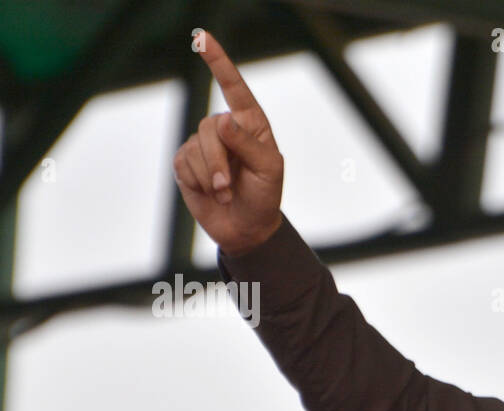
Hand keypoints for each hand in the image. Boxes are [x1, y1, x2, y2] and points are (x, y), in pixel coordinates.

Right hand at [172, 30, 283, 255]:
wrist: (247, 228)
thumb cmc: (264, 196)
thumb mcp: (268, 171)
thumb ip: (247, 144)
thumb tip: (222, 118)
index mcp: (251, 124)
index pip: (234, 88)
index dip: (218, 62)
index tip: (202, 37)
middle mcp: (225, 129)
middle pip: (211, 128)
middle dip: (219, 161)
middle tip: (230, 187)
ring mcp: (203, 144)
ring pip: (196, 147)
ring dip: (211, 176)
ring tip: (225, 192)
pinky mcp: (186, 162)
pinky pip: (184, 164)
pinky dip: (198, 182)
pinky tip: (210, 192)